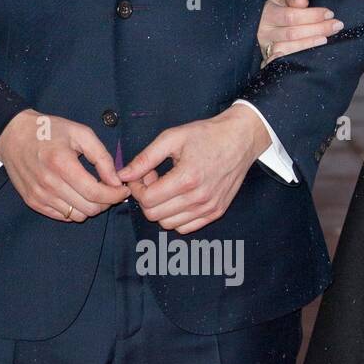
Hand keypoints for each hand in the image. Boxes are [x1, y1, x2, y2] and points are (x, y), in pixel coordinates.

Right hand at [0, 109, 129, 221]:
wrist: (13, 135)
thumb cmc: (49, 130)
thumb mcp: (80, 133)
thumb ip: (102, 157)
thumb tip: (116, 181)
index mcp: (62, 163)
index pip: (95, 193)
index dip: (114, 195)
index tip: (122, 189)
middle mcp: (49, 183)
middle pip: (89, 208)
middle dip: (105, 202)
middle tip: (108, 190)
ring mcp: (39, 195)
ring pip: (77, 216)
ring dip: (90, 207)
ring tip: (91, 191)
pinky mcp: (32, 201)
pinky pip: (62, 216)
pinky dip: (74, 209)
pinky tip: (75, 194)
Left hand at [118, 106, 268, 233]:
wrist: (240, 139)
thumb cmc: (206, 135)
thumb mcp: (172, 138)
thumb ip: (145, 158)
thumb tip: (122, 175)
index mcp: (186, 178)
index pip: (147, 200)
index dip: (136, 188)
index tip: (141, 174)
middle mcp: (199, 198)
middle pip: (154, 215)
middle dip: (145, 198)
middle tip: (152, 179)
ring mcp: (209, 208)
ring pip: (168, 224)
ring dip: (160, 208)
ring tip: (166, 187)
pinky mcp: (216, 212)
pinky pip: (186, 228)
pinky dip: (175, 217)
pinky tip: (177, 197)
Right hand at [258, 0, 341, 64]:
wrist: (263, 24)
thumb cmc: (278, 10)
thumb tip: (302, 2)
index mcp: (267, 13)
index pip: (291, 16)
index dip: (312, 16)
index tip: (329, 14)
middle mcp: (264, 32)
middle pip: (292, 33)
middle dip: (317, 29)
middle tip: (336, 26)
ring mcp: (265, 47)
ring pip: (287, 48)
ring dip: (309, 44)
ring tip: (325, 39)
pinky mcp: (267, 59)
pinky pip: (278, 62)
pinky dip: (288, 61)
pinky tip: (303, 59)